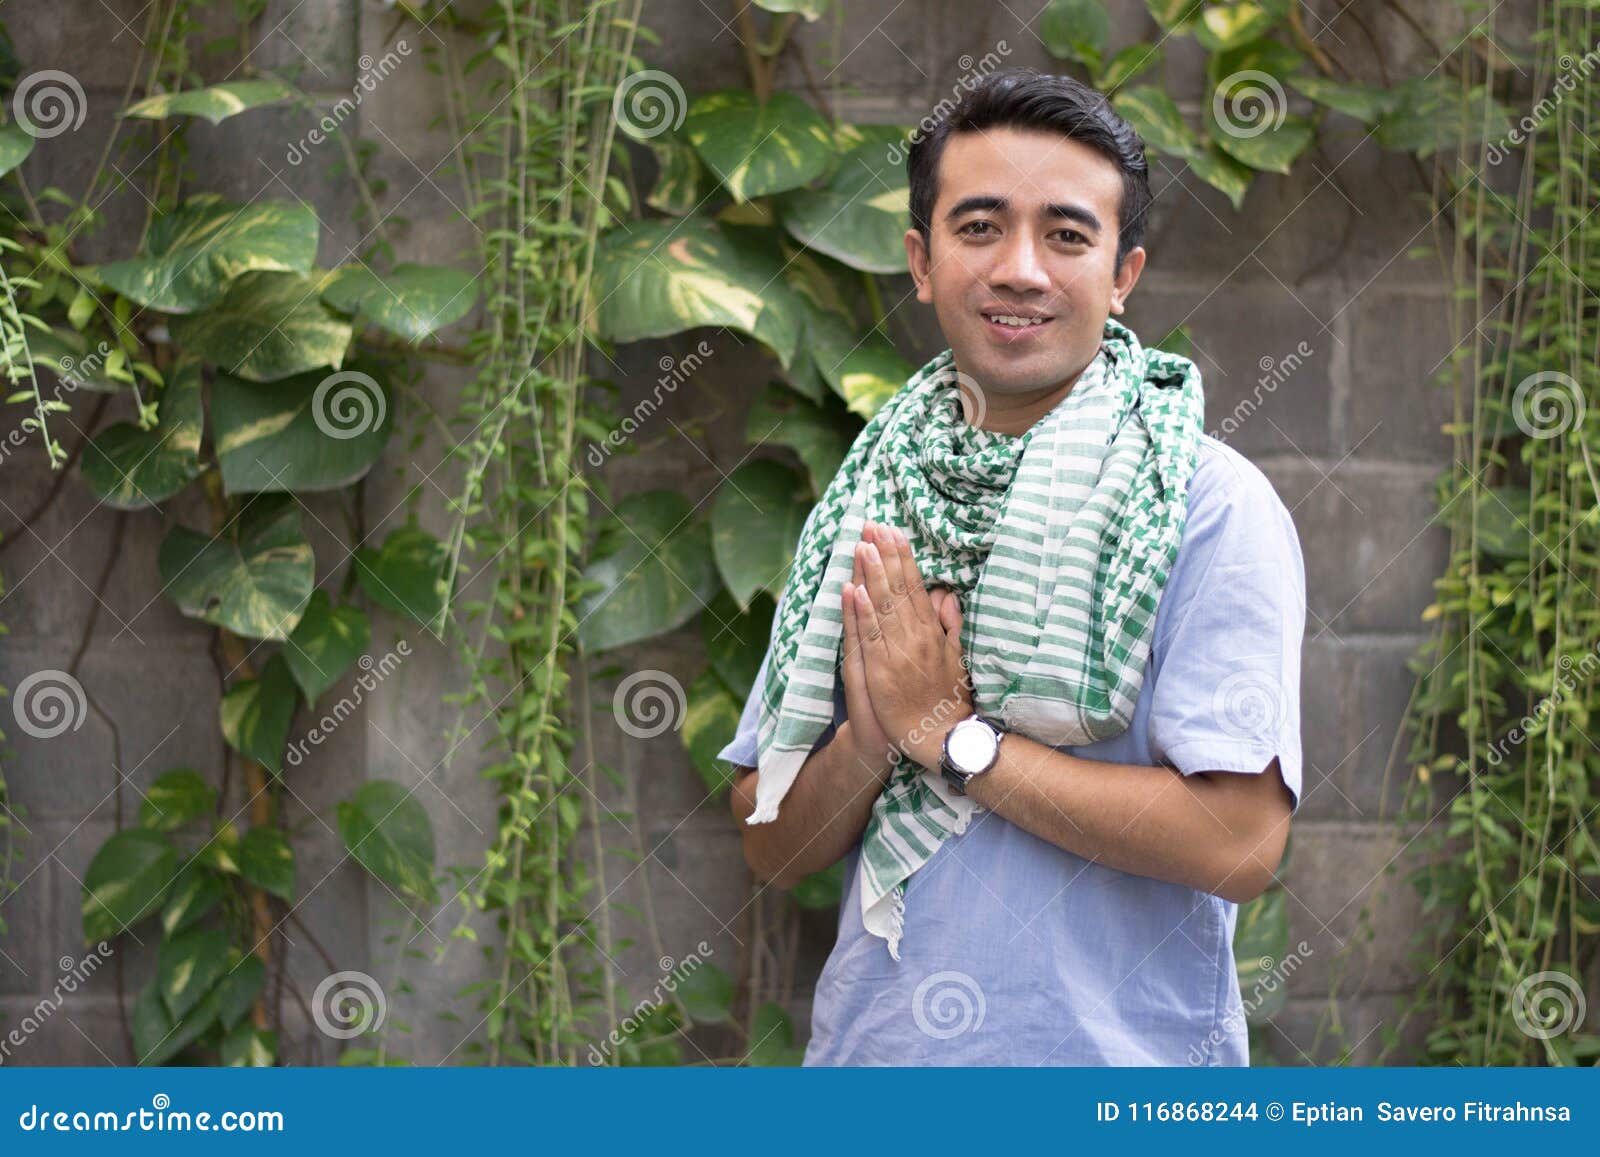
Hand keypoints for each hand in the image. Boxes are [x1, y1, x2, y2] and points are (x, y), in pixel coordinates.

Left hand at [843, 521, 970, 768]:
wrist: (938, 738)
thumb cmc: (947, 700)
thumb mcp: (957, 658)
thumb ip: (950, 625)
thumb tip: (946, 595)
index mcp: (931, 632)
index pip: (914, 587)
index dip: (903, 558)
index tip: (893, 532)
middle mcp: (915, 637)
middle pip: (897, 589)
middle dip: (885, 556)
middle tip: (874, 525)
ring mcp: (897, 653)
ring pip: (882, 607)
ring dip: (871, 575)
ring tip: (862, 545)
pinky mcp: (880, 671)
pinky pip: (869, 637)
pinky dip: (862, 614)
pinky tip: (854, 590)